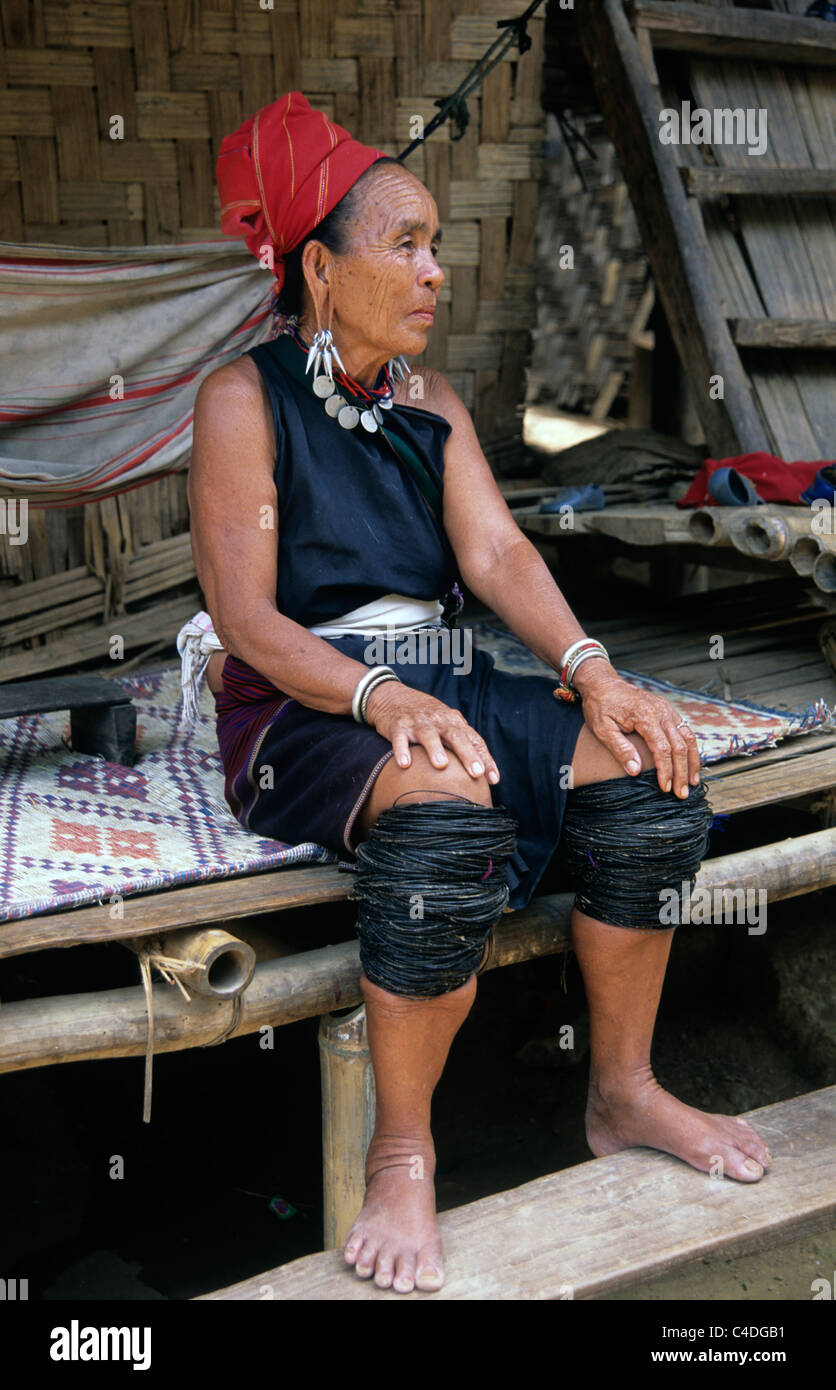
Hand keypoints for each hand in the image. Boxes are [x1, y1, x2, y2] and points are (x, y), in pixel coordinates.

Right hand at [363, 680, 499, 783]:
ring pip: (429, 735)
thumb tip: (484, 774)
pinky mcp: (398, 726)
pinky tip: (405, 764)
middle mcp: (439, 721)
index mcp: (454, 723)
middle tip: (476, 773)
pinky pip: (400, 738)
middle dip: (467, 754)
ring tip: (441, 766)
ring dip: (436, 749)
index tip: (494, 779)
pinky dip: (402, 750)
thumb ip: (463, 744)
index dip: (485, 759)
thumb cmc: (427, 718)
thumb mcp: (447, 725)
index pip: (474, 740)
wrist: (394, 697)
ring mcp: (418, 723)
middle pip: (456, 736)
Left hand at [572, 660, 700, 798]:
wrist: (603, 683)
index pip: (662, 749)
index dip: (666, 771)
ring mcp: (667, 710)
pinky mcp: (667, 711)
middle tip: (682, 794)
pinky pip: (685, 730)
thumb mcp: (602, 729)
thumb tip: (635, 771)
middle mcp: (661, 711)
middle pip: (680, 746)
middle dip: (682, 772)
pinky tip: (689, 763)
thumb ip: (620, 749)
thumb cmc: (600, 706)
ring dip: (692, 761)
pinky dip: (690, 748)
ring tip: (693, 782)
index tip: (666, 789)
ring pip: (688, 737)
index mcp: (645, 716)